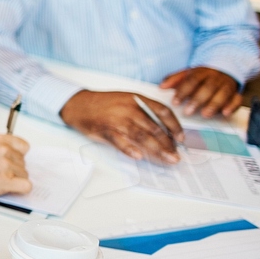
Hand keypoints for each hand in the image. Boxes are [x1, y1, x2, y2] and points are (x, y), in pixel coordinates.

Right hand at [0, 134, 30, 197]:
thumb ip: (0, 146)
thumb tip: (12, 154)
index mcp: (0, 140)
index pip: (24, 147)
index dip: (19, 156)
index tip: (13, 161)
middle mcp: (5, 151)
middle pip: (24, 163)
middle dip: (14, 170)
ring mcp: (6, 166)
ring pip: (25, 175)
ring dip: (15, 180)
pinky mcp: (6, 181)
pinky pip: (26, 186)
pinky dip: (20, 189)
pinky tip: (10, 188)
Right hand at [60, 90, 181, 163]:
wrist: (79, 104)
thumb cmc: (104, 104)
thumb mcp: (126, 100)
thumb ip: (143, 111)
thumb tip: (162, 131)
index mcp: (137, 99)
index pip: (163, 111)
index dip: (175, 125)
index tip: (181, 138)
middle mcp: (130, 108)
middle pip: (155, 128)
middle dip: (169, 144)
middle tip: (176, 156)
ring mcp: (117, 119)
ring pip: (142, 136)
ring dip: (157, 150)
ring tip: (167, 159)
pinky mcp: (105, 130)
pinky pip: (120, 141)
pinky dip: (129, 149)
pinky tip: (138, 156)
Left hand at [161, 68, 241, 117]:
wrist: (224, 67)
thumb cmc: (201, 76)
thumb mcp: (187, 74)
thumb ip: (174, 80)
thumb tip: (161, 87)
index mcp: (201, 72)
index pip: (192, 80)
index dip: (183, 91)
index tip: (175, 102)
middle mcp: (215, 78)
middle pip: (207, 87)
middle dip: (198, 100)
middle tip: (188, 112)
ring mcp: (226, 85)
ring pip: (223, 93)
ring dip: (214, 104)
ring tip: (205, 114)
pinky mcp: (235, 93)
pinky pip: (237, 99)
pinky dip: (232, 106)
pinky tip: (225, 113)